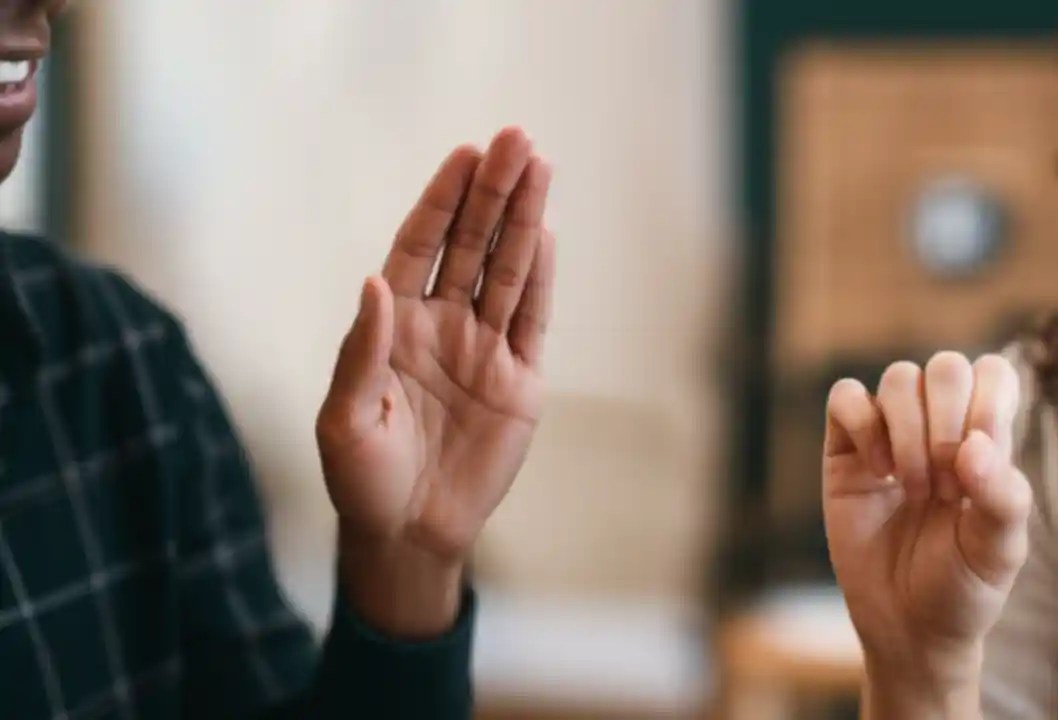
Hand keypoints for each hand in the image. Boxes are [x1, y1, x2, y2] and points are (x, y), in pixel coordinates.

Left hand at [316, 127, 553, 636]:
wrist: (410, 534)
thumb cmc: (363, 478)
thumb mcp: (345, 420)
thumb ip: (361, 351)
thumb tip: (374, 282)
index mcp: (395, 325)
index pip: (422, 246)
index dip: (442, 200)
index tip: (464, 154)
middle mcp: (441, 325)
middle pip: (472, 245)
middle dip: (493, 192)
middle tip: (516, 138)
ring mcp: (484, 350)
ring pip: (507, 272)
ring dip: (523, 220)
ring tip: (540, 165)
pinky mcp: (519, 382)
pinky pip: (531, 321)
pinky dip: (539, 278)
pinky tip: (545, 234)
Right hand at [822, 352, 1030, 714]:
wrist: (907, 627)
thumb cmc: (963, 585)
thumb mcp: (1000, 551)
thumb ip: (1003, 497)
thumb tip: (975, 445)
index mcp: (987, 438)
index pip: (993, 373)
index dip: (988, 404)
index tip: (979, 463)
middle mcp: (939, 425)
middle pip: (945, 367)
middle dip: (946, 425)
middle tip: (944, 488)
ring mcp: (889, 433)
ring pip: (898, 377)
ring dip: (908, 433)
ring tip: (913, 488)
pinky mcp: (845, 450)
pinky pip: (845, 397)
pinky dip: (864, 427)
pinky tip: (877, 475)